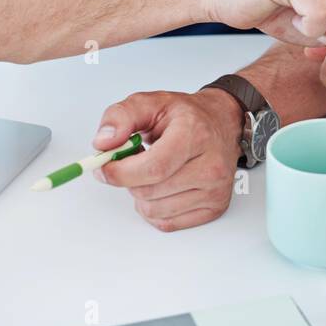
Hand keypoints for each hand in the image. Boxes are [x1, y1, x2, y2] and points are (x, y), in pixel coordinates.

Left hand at [91, 88, 244, 231]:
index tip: (105, 168)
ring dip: (142, 195)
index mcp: (196, 135)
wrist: (222, 123)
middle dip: (130, 180)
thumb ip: (120, 116)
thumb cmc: (187, 116)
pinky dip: (156, 208)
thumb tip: (103, 143)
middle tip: (134, 162)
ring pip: (154, 211)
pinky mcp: (215, 207)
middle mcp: (212, 165)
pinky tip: (164, 187)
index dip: (121, 173)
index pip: (154, 168)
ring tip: (154, 172)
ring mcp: (216, 189)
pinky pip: (167, 223)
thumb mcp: (150, 103)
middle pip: (149, 192)